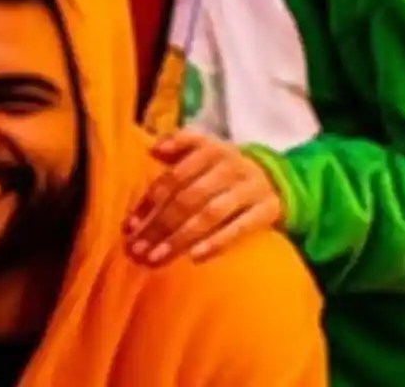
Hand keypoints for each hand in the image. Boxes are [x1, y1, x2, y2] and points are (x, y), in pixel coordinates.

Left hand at [124, 131, 281, 265]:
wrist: (275, 176)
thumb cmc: (222, 168)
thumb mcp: (202, 150)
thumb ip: (176, 146)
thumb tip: (152, 149)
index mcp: (210, 150)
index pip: (173, 178)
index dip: (149, 202)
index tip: (129, 226)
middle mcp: (230, 167)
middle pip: (188, 198)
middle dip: (159, 226)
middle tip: (137, 249)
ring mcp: (250, 188)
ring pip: (210, 215)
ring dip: (180, 238)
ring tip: (156, 258)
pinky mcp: (267, 209)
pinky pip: (240, 228)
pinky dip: (216, 243)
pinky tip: (194, 258)